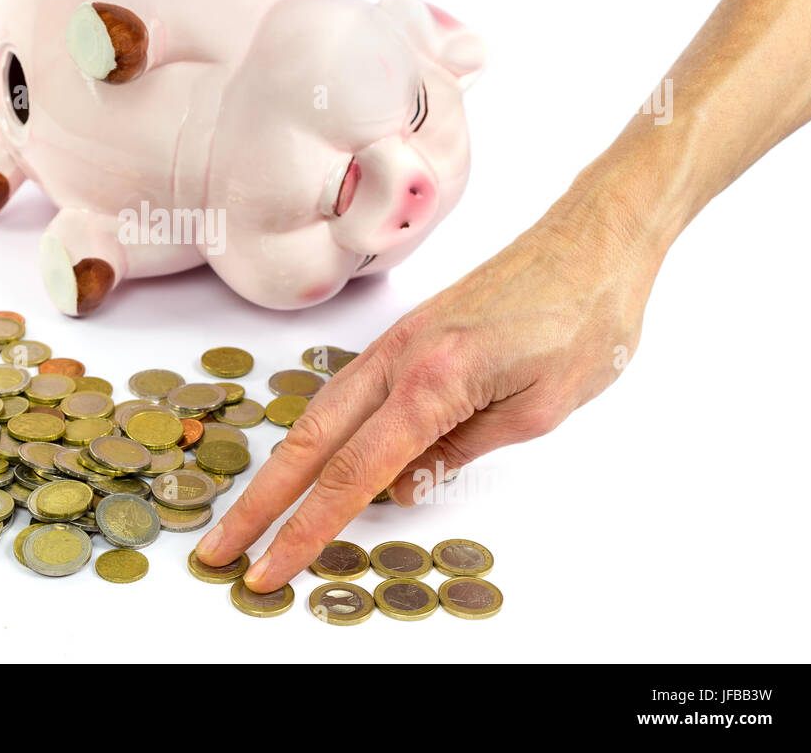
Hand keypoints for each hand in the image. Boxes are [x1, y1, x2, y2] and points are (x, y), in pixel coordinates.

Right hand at [195, 190, 665, 591]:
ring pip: (318, 413)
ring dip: (279, 468)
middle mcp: (397, 358)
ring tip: (249, 512)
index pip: (352, 475)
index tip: (267, 568)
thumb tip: (401, 485)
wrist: (592, 242)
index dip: (305, 530)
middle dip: (258, 501)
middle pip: (308, 441)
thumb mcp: (539, 409)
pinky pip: (346, 393)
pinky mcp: (406, 335)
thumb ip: (460, 449)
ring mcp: (395, 342)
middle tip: (217, 548)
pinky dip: (316, 433)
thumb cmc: (585, 320)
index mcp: (432, 382)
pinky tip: (310, 458)